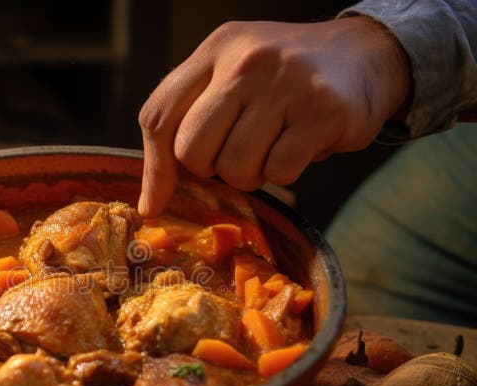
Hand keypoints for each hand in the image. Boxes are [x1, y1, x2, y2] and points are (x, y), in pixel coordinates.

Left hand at [137, 16, 409, 215]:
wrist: (367, 54)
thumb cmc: (284, 80)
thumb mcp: (231, 78)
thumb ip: (188, 122)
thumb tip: (151, 202)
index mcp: (216, 49)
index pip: (160, 115)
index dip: (155, 168)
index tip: (157, 202)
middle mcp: (247, 60)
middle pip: (192, 149)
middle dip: (212, 168)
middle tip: (239, 153)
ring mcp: (286, 83)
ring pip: (235, 167)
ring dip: (253, 173)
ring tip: (274, 145)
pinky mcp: (323, 111)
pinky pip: (279, 171)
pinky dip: (286, 172)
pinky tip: (302, 145)